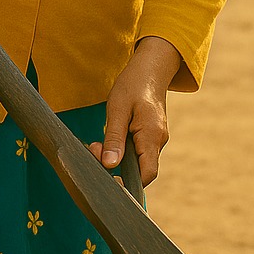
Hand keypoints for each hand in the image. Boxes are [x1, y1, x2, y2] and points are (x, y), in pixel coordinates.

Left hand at [89, 37, 182, 185]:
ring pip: (137, 160)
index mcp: (152, 136)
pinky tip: (109, 139)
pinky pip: (137, 150)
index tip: (109, 179)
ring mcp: (156, 138)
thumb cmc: (133, 84)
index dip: (130, 184)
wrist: (151, 68)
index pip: (147, 174)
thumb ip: (114, 138)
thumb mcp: (117, 109)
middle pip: (140, 170)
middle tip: (95, 149)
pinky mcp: (151, 135)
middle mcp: (158, 140)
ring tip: (98, 143)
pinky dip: (122, 149)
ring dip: (117, 156)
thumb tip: (110, 165)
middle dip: (116, 167)